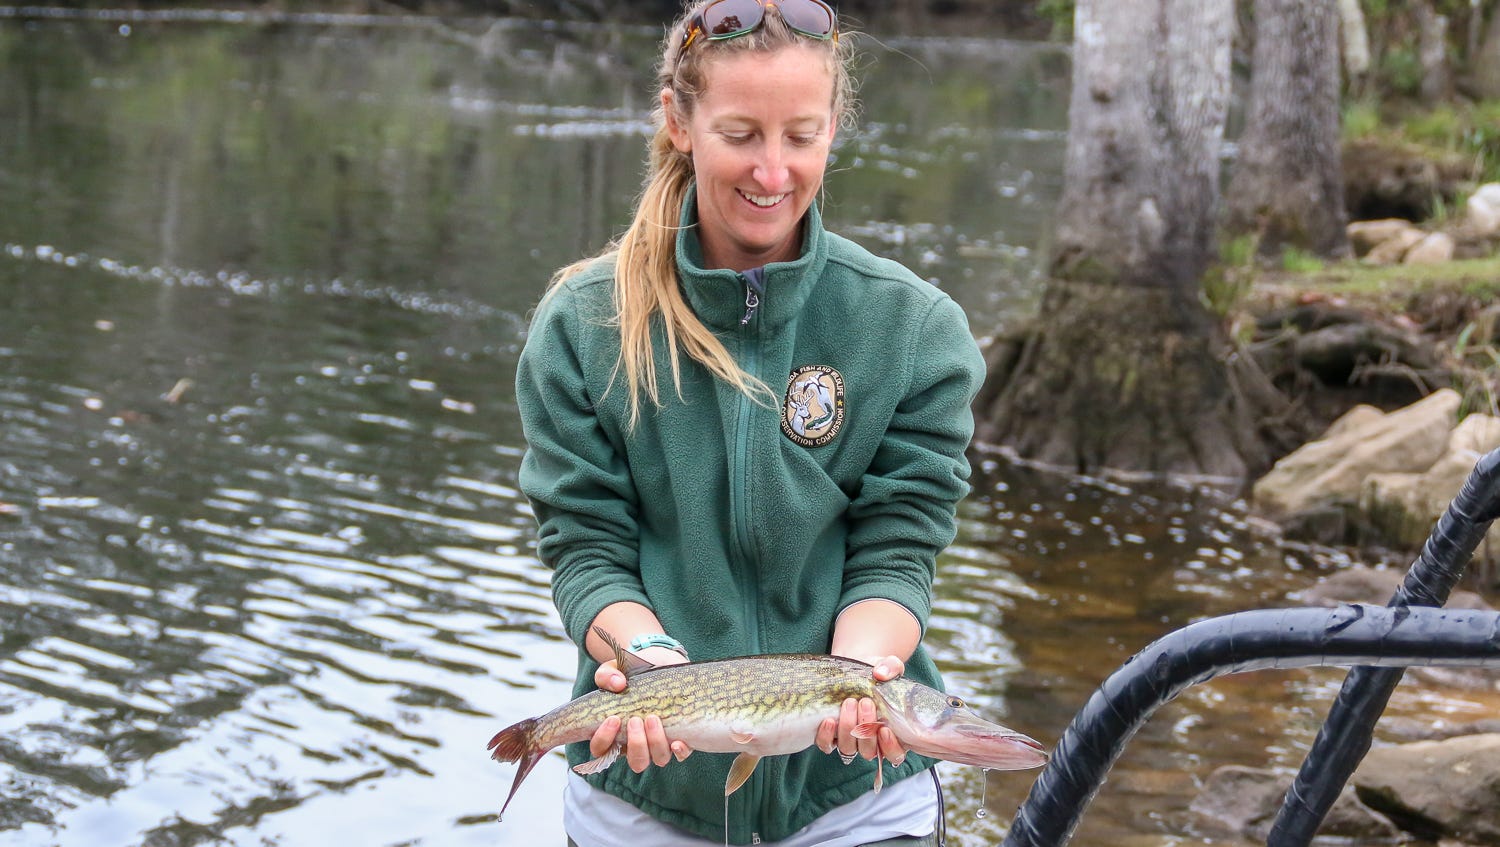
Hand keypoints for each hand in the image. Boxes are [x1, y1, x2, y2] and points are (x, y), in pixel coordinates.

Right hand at [590, 649, 692, 771]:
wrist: (660, 660)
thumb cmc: (633, 671)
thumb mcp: (615, 668)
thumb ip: (607, 674)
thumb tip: (617, 684)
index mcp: (615, 732)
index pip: (601, 750)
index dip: (604, 740)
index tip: (612, 719)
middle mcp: (637, 742)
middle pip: (635, 762)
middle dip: (635, 744)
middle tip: (635, 720)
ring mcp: (659, 742)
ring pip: (657, 759)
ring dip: (655, 742)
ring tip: (653, 718)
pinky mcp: (680, 735)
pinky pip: (682, 754)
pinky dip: (679, 752)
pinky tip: (677, 741)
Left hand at [815, 655, 907, 766]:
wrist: (853, 670)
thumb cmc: (876, 674)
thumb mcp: (890, 666)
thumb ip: (892, 667)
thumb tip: (880, 673)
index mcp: (891, 732)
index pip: (895, 753)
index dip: (890, 746)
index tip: (884, 729)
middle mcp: (870, 742)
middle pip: (869, 750)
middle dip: (867, 728)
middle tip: (865, 703)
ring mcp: (849, 740)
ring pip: (848, 748)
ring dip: (848, 728)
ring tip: (849, 703)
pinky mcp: (831, 736)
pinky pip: (827, 745)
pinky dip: (827, 736)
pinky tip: (829, 720)